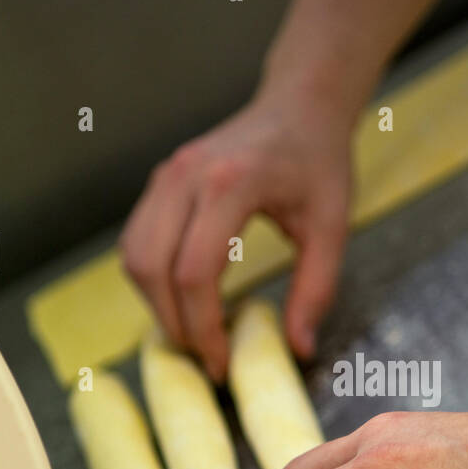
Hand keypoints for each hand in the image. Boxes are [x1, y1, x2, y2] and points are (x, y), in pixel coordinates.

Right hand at [120, 98, 350, 378]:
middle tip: (205, 358)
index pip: (195, 272)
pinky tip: (183, 300)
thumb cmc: (318, 163)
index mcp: (231, 184)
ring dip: (156, 304)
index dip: (203, 328)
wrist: (299, 105)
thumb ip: (316, 289)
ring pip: (135, 257)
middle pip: (153, 268)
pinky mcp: (159, 180)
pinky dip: (152, 280)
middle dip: (174, 324)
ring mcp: (166, 175)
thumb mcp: (332, 227)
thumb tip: (299, 348)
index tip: (221, 363)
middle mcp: (186, 176)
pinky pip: (137, 240)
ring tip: (194, 333)